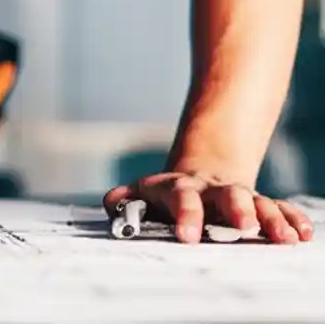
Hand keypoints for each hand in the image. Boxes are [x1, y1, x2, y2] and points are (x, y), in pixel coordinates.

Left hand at [104, 172, 314, 244]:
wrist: (199, 175)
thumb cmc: (167, 195)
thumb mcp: (143, 194)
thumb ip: (124, 200)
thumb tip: (111, 204)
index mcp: (180, 188)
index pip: (182, 198)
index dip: (185, 215)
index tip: (188, 237)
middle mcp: (213, 190)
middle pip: (228, 195)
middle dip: (238, 210)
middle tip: (244, 228)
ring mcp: (239, 196)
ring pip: (259, 202)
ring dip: (272, 220)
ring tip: (284, 240)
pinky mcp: (260, 204)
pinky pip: (280, 208)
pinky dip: (292, 219)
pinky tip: (303, 234)